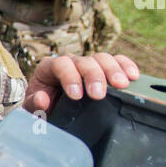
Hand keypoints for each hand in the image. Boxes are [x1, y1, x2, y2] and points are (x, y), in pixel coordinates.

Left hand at [23, 52, 140, 114]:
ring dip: (114, 70)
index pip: (61, 64)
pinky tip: (134, 75)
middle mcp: (71, 62)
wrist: (50, 108)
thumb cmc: (40, 107)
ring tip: (123, 84)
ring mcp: (88, 64)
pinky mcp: (103, 70)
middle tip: (99, 94)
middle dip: (94, 76)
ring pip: (103, 58)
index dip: (70, 77)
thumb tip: (42, 99)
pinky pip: (117, 61)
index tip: (76, 95)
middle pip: (85, 60)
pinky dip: (126, 66)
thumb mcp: (31, 108)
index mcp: (50, 67)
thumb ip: (33, 104)